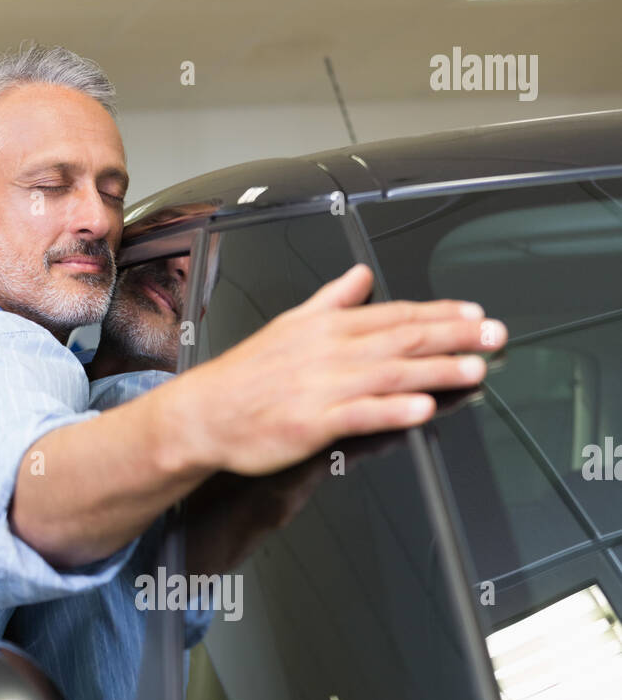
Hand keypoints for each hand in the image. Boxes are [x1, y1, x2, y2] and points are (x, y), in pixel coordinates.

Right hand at [184, 264, 505, 475]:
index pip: (395, 313)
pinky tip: (423, 407)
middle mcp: (331, 351)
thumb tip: (361, 277)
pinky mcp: (314, 421)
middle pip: (404, 338)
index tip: (474, 314)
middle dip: (455, 337)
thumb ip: (331, 300)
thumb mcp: (289, 323)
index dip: (440, 312)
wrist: (206, 413)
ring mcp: (324, 386)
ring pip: (392, 373)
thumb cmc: (245, 376)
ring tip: (474, 370)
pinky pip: (362, 412)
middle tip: (494, 337)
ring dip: (438, 370)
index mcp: (328, 326)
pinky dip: (395, 408)